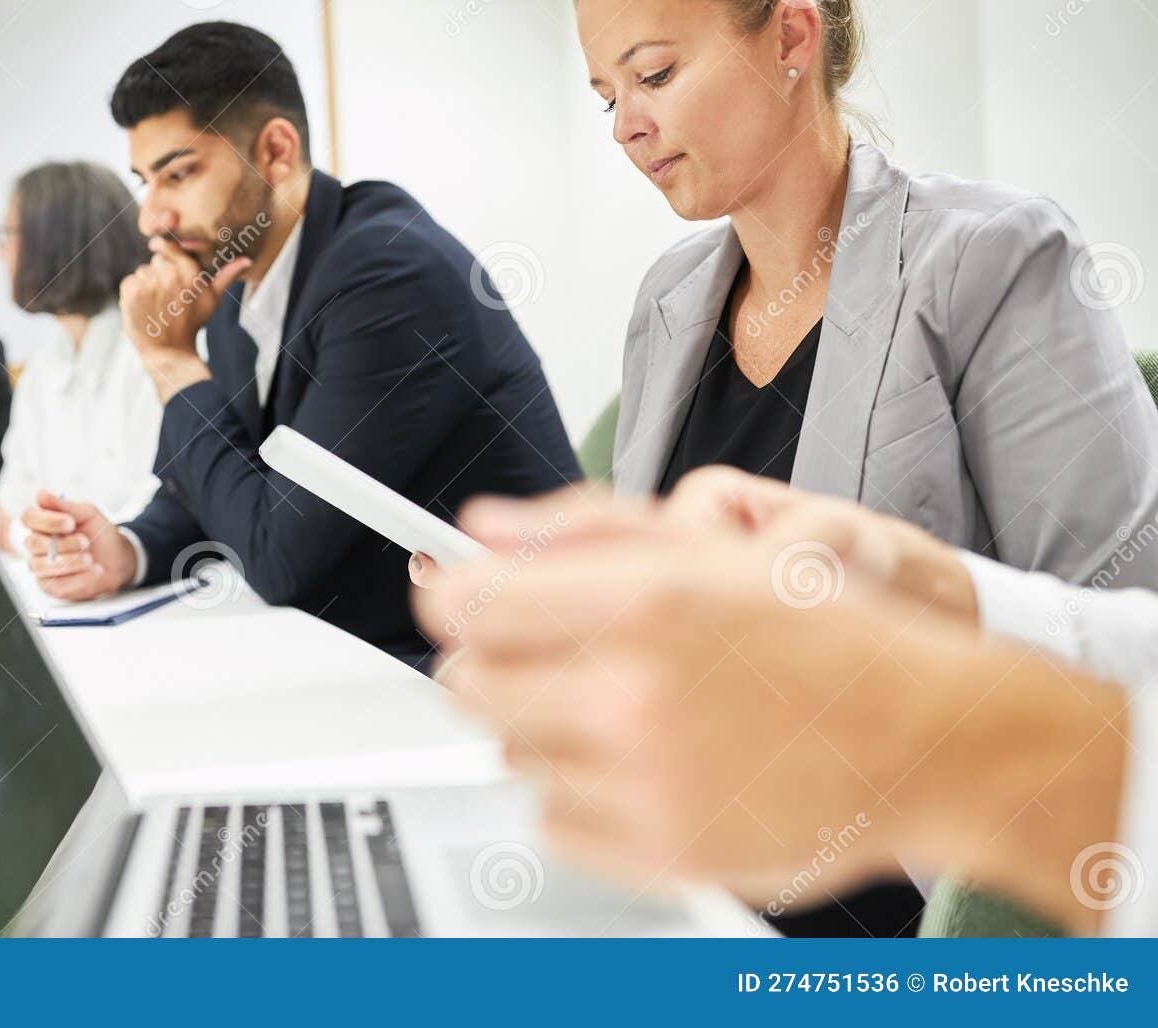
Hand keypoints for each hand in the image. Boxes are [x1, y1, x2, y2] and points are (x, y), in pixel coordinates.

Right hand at [21, 490, 137, 600]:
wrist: (118, 559)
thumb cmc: (99, 533)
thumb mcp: (88, 515)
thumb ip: (65, 506)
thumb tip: (40, 494)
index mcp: (43, 524)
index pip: (29, 517)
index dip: (47, 520)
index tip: (71, 522)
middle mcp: (36, 545)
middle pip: (33, 543)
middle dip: (63, 543)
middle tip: (85, 541)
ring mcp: (41, 567)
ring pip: (42, 565)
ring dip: (70, 561)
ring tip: (91, 559)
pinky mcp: (51, 587)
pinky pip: (57, 584)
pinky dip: (79, 577)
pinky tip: (96, 571)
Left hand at [119, 240, 250, 402]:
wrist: (169, 351)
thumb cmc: (192, 324)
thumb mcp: (212, 300)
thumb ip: (226, 276)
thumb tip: (247, 261)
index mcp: (190, 273)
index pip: (171, 248)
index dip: (168, 255)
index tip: (166, 265)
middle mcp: (169, 275)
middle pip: (157, 260)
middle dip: (160, 274)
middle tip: (166, 296)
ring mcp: (148, 283)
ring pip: (143, 271)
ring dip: (147, 284)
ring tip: (156, 304)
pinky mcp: (131, 293)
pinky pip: (129, 281)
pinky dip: (133, 293)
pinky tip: (144, 307)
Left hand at [413, 492, 1126, 933]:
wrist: (926, 738)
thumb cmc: (825, 637)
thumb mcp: (709, 547)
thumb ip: (580, 529)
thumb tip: (482, 528)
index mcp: (642, 603)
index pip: (468, 604)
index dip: (453, 596)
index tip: (459, 597)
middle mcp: (634, 696)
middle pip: (471, 684)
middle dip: (493, 662)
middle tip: (543, 652)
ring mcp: (646, 783)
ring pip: (510, 754)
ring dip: (539, 727)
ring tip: (614, 705)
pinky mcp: (659, 850)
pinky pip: (551, 821)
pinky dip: (575, 792)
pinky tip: (633, 761)